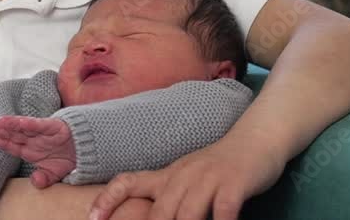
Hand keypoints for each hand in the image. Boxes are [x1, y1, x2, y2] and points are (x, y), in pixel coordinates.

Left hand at [0, 116, 76, 188]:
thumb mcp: (54, 173)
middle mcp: (33, 139)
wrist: (87, 148)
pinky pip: (39, 125)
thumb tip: (35, 182)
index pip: (10, 145)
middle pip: (12, 134)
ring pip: (22, 127)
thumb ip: (44, 178)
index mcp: (30, 150)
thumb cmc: (67, 158)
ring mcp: (42, 132)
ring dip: (9, 124)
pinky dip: (29, 123)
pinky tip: (18, 121)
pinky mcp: (54, 126)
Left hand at [88, 130, 286, 219]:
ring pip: (187, 213)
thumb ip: (168, 197)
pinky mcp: (233, 183)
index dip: (108, 199)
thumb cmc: (219, 166)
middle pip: (160, 211)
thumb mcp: (187, 177)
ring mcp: (208, 178)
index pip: (128, 181)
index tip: (93, 219)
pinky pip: (224, 209)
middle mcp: (183, 175)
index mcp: (168, 175)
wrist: (256, 139)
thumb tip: (150, 215)